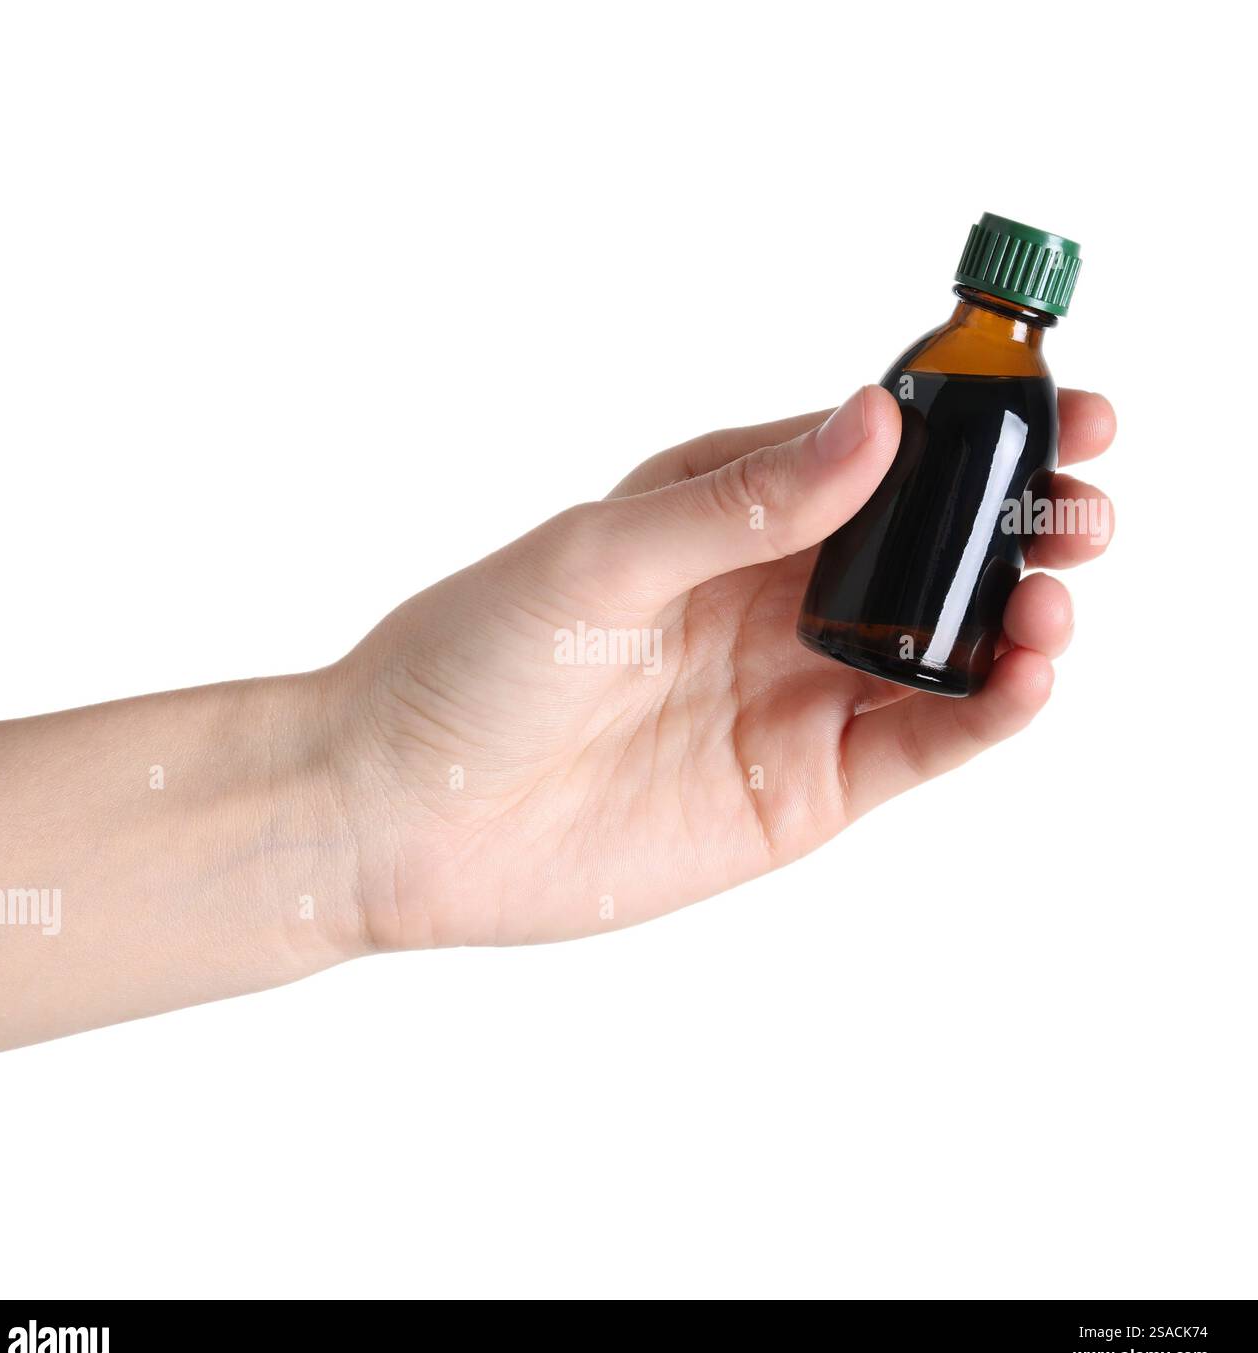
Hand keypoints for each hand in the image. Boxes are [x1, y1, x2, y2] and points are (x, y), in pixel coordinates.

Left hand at [325, 385, 1116, 948]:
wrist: (403, 814)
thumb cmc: (470, 664)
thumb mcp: (600, 557)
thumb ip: (743, 501)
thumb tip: (875, 424)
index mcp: (725, 513)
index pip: (874, 456)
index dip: (970, 431)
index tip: (1056, 406)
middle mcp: (772, 597)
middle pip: (927, 550)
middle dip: (1015, 521)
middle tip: (1082, 503)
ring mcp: (793, 693)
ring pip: (942, 646)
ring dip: (1015, 613)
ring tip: (1051, 592)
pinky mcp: (802, 785)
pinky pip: (919, 741)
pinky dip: (986, 710)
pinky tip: (1020, 675)